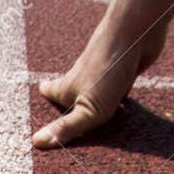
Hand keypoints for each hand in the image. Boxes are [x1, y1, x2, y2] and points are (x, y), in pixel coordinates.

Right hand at [34, 20, 165, 148]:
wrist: (136, 30)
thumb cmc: (108, 69)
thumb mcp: (87, 107)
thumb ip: (67, 127)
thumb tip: (37, 142)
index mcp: (68, 86)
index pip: (51, 91)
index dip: (46, 93)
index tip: (42, 93)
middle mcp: (84, 78)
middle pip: (72, 91)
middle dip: (69, 101)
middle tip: (66, 112)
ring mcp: (105, 73)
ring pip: (96, 90)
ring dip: (95, 101)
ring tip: (95, 114)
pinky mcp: (127, 70)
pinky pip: (119, 87)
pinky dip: (119, 94)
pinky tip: (125, 102)